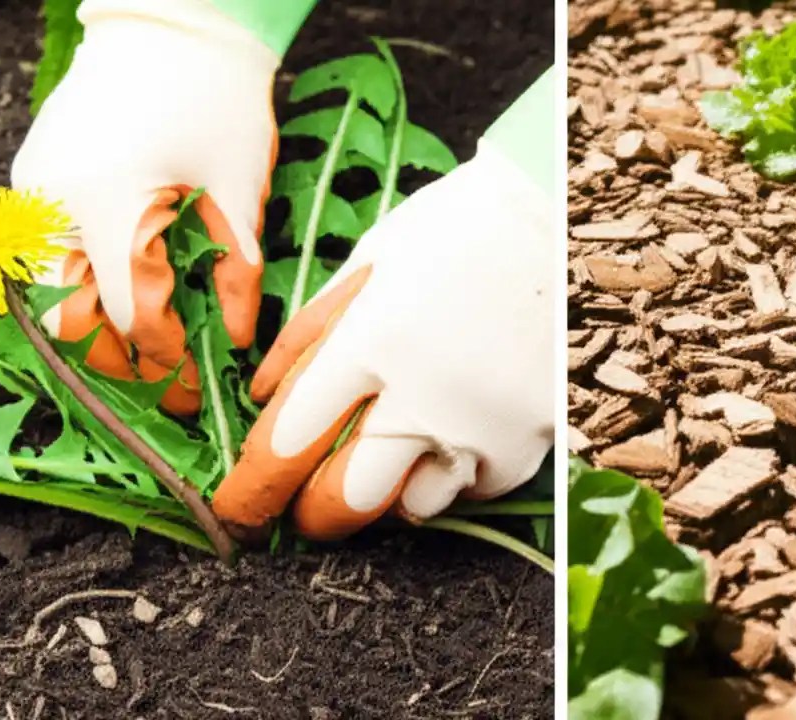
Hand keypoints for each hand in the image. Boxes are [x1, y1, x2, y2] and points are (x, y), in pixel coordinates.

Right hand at [11, 0, 278, 412]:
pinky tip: (127, 305)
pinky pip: (48, 256)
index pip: (132, 317)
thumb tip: (237, 343)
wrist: (174, 24)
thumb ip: (238, 274)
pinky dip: (84, 290)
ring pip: (51, 295)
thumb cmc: (218, 99)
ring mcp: (35, 191)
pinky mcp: (35, 181)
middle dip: (121, 366)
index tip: (199, 393)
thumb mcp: (241, 193)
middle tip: (171, 388)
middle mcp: (55, 204)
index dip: (167, 364)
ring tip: (150, 357)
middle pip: (72, 321)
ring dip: (97, 336)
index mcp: (110, 205)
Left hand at [211, 143, 554, 539]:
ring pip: (410, 507)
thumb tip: (263, 398)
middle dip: (311, 516)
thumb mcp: (368, 263)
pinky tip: (451, 432)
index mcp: (370, 338)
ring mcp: (481, 421)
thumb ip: (310, 335)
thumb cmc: (455, 233)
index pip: (288, 441)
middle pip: (343, 500)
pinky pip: (471, 490)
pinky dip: (450, 474)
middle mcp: (424, 390)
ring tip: (395, 447)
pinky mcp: (528, 438)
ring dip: (386, 491)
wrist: (557, 222)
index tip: (238, 511)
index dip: (252, 491)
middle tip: (306, 506)